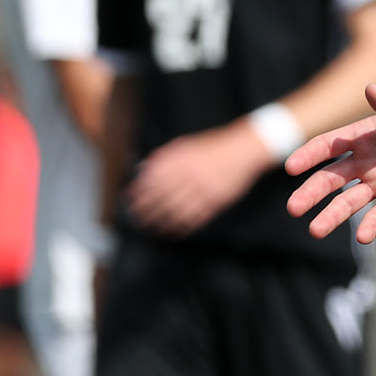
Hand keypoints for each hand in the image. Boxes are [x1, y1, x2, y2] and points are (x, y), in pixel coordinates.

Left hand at [126, 121, 275, 235]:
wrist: (245, 150)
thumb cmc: (216, 146)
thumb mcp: (189, 144)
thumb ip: (166, 155)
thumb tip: (145, 167)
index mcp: (183, 160)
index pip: (154, 178)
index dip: (140, 190)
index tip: (130, 198)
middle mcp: (191, 175)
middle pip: (163, 196)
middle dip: (146, 208)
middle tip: (136, 217)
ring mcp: (204, 189)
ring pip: (178, 209)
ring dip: (162, 220)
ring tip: (151, 227)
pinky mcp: (217, 201)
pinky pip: (197, 217)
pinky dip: (184, 226)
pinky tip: (175, 231)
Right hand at [285, 83, 375, 243]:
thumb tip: (370, 88)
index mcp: (366, 136)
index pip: (330, 146)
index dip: (310, 155)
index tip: (291, 167)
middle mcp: (368, 161)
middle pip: (332, 179)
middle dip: (311, 192)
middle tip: (293, 208)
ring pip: (349, 202)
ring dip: (332, 215)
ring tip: (315, 230)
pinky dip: (370, 226)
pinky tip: (362, 234)